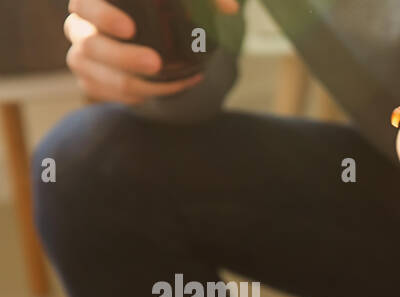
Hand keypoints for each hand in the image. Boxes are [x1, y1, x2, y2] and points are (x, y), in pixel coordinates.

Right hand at [64, 0, 237, 102]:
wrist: (152, 41)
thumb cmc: (161, 12)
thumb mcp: (181, 1)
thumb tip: (230, 10)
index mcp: (94, 1)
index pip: (85, 3)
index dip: (102, 15)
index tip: (130, 28)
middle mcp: (81, 26)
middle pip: (89, 44)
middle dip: (123, 57)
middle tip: (155, 64)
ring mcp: (83, 55)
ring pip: (97, 74)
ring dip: (135, 84)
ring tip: (171, 84)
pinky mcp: (90, 80)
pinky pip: (104, 94)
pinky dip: (134, 96)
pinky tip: (158, 92)